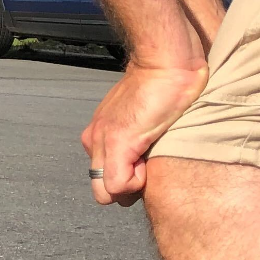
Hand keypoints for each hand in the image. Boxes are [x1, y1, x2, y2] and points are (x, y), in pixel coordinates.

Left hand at [79, 61, 208, 205]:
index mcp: (98, 137)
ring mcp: (101, 141)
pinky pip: (118, 185)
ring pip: (107, 193)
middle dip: (128, 190)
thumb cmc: (162, 91)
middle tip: (147, 165)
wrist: (166, 66)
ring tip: (148, 155)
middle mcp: (94, 141)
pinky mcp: (116, 142)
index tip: (146, 160)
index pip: (104, 180)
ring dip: (134, 183)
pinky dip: (137, 180)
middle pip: (102, 192)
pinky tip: (148, 154)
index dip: (129, 181)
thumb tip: (143, 169)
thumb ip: (134, 145)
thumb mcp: (142, 124)